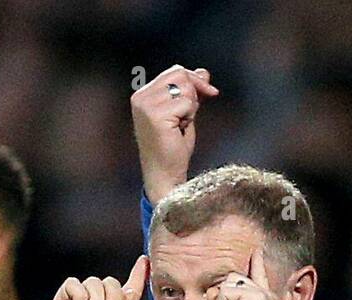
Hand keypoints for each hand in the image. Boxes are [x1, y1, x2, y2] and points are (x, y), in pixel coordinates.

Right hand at [131, 65, 218, 202]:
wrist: (165, 175)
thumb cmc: (173, 149)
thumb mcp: (185, 114)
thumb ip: (191, 92)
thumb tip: (204, 72)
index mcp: (143, 95)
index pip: (175, 72)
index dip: (195, 80)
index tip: (211, 92)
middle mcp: (140, 97)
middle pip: (180, 74)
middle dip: (194, 93)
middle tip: (188, 117)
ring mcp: (146, 105)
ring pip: (184, 87)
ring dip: (191, 107)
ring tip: (180, 125)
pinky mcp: (155, 115)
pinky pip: (186, 103)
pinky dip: (189, 116)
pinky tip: (179, 130)